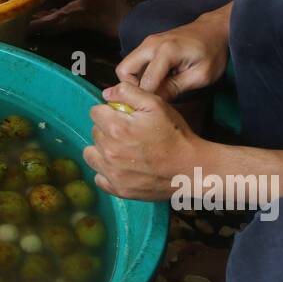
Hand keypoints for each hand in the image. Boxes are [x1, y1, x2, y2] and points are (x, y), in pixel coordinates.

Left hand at [83, 82, 201, 200]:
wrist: (191, 168)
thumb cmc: (175, 135)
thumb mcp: (156, 104)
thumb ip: (127, 92)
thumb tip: (106, 94)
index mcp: (117, 128)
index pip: (95, 112)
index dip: (109, 111)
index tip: (122, 116)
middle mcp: (110, 152)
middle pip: (94, 132)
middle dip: (107, 129)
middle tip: (129, 133)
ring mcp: (113, 173)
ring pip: (91, 154)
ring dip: (102, 150)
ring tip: (122, 149)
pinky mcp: (118, 189)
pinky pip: (99, 177)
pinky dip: (107, 171)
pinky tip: (123, 166)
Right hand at [117, 14, 229, 99]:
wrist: (214, 30)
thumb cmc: (212, 52)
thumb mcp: (201, 75)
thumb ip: (176, 87)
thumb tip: (155, 101)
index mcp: (167, 51)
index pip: (145, 82)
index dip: (149, 98)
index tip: (157, 108)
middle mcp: (151, 44)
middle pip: (123, 70)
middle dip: (132, 88)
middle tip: (149, 99)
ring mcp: (147, 42)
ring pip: (125, 66)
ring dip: (134, 82)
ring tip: (154, 91)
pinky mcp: (147, 44)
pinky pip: (134, 62)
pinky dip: (138, 75)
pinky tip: (156, 82)